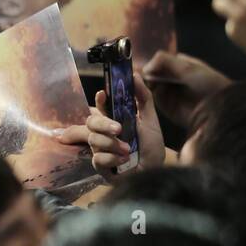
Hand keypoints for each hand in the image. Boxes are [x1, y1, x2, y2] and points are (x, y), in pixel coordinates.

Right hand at [56, 63, 164, 179]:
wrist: (155, 171)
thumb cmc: (151, 147)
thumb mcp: (150, 120)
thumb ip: (143, 98)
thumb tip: (135, 75)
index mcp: (113, 121)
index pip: (99, 108)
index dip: (98, 101)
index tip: (102, 94)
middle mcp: (104, 134)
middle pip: (90, 122)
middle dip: (103, 124)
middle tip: (119, 129)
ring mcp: (100, 150)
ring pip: (93, 139)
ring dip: (113, 144)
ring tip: (129, 150)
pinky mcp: (100, 166)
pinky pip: (98, 158)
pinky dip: (112, 158)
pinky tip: (124, 160)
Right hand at [139, 50, 231, 129]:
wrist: (216, 109)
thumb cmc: (207, 84)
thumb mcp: (187, 67)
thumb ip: (165, 61)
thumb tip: (145, 67)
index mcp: (181, 65)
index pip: (161, 61)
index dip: (152, 61)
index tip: (142, 63)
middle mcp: (173, 77)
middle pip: (153, 72)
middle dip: (146, 72)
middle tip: (137, 73)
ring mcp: (169, 91)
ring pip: (150, 84)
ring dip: (144, 82)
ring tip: (139, 81)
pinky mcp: (165, 105)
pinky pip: (151, 97)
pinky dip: (145, 93)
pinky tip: (142, 90)